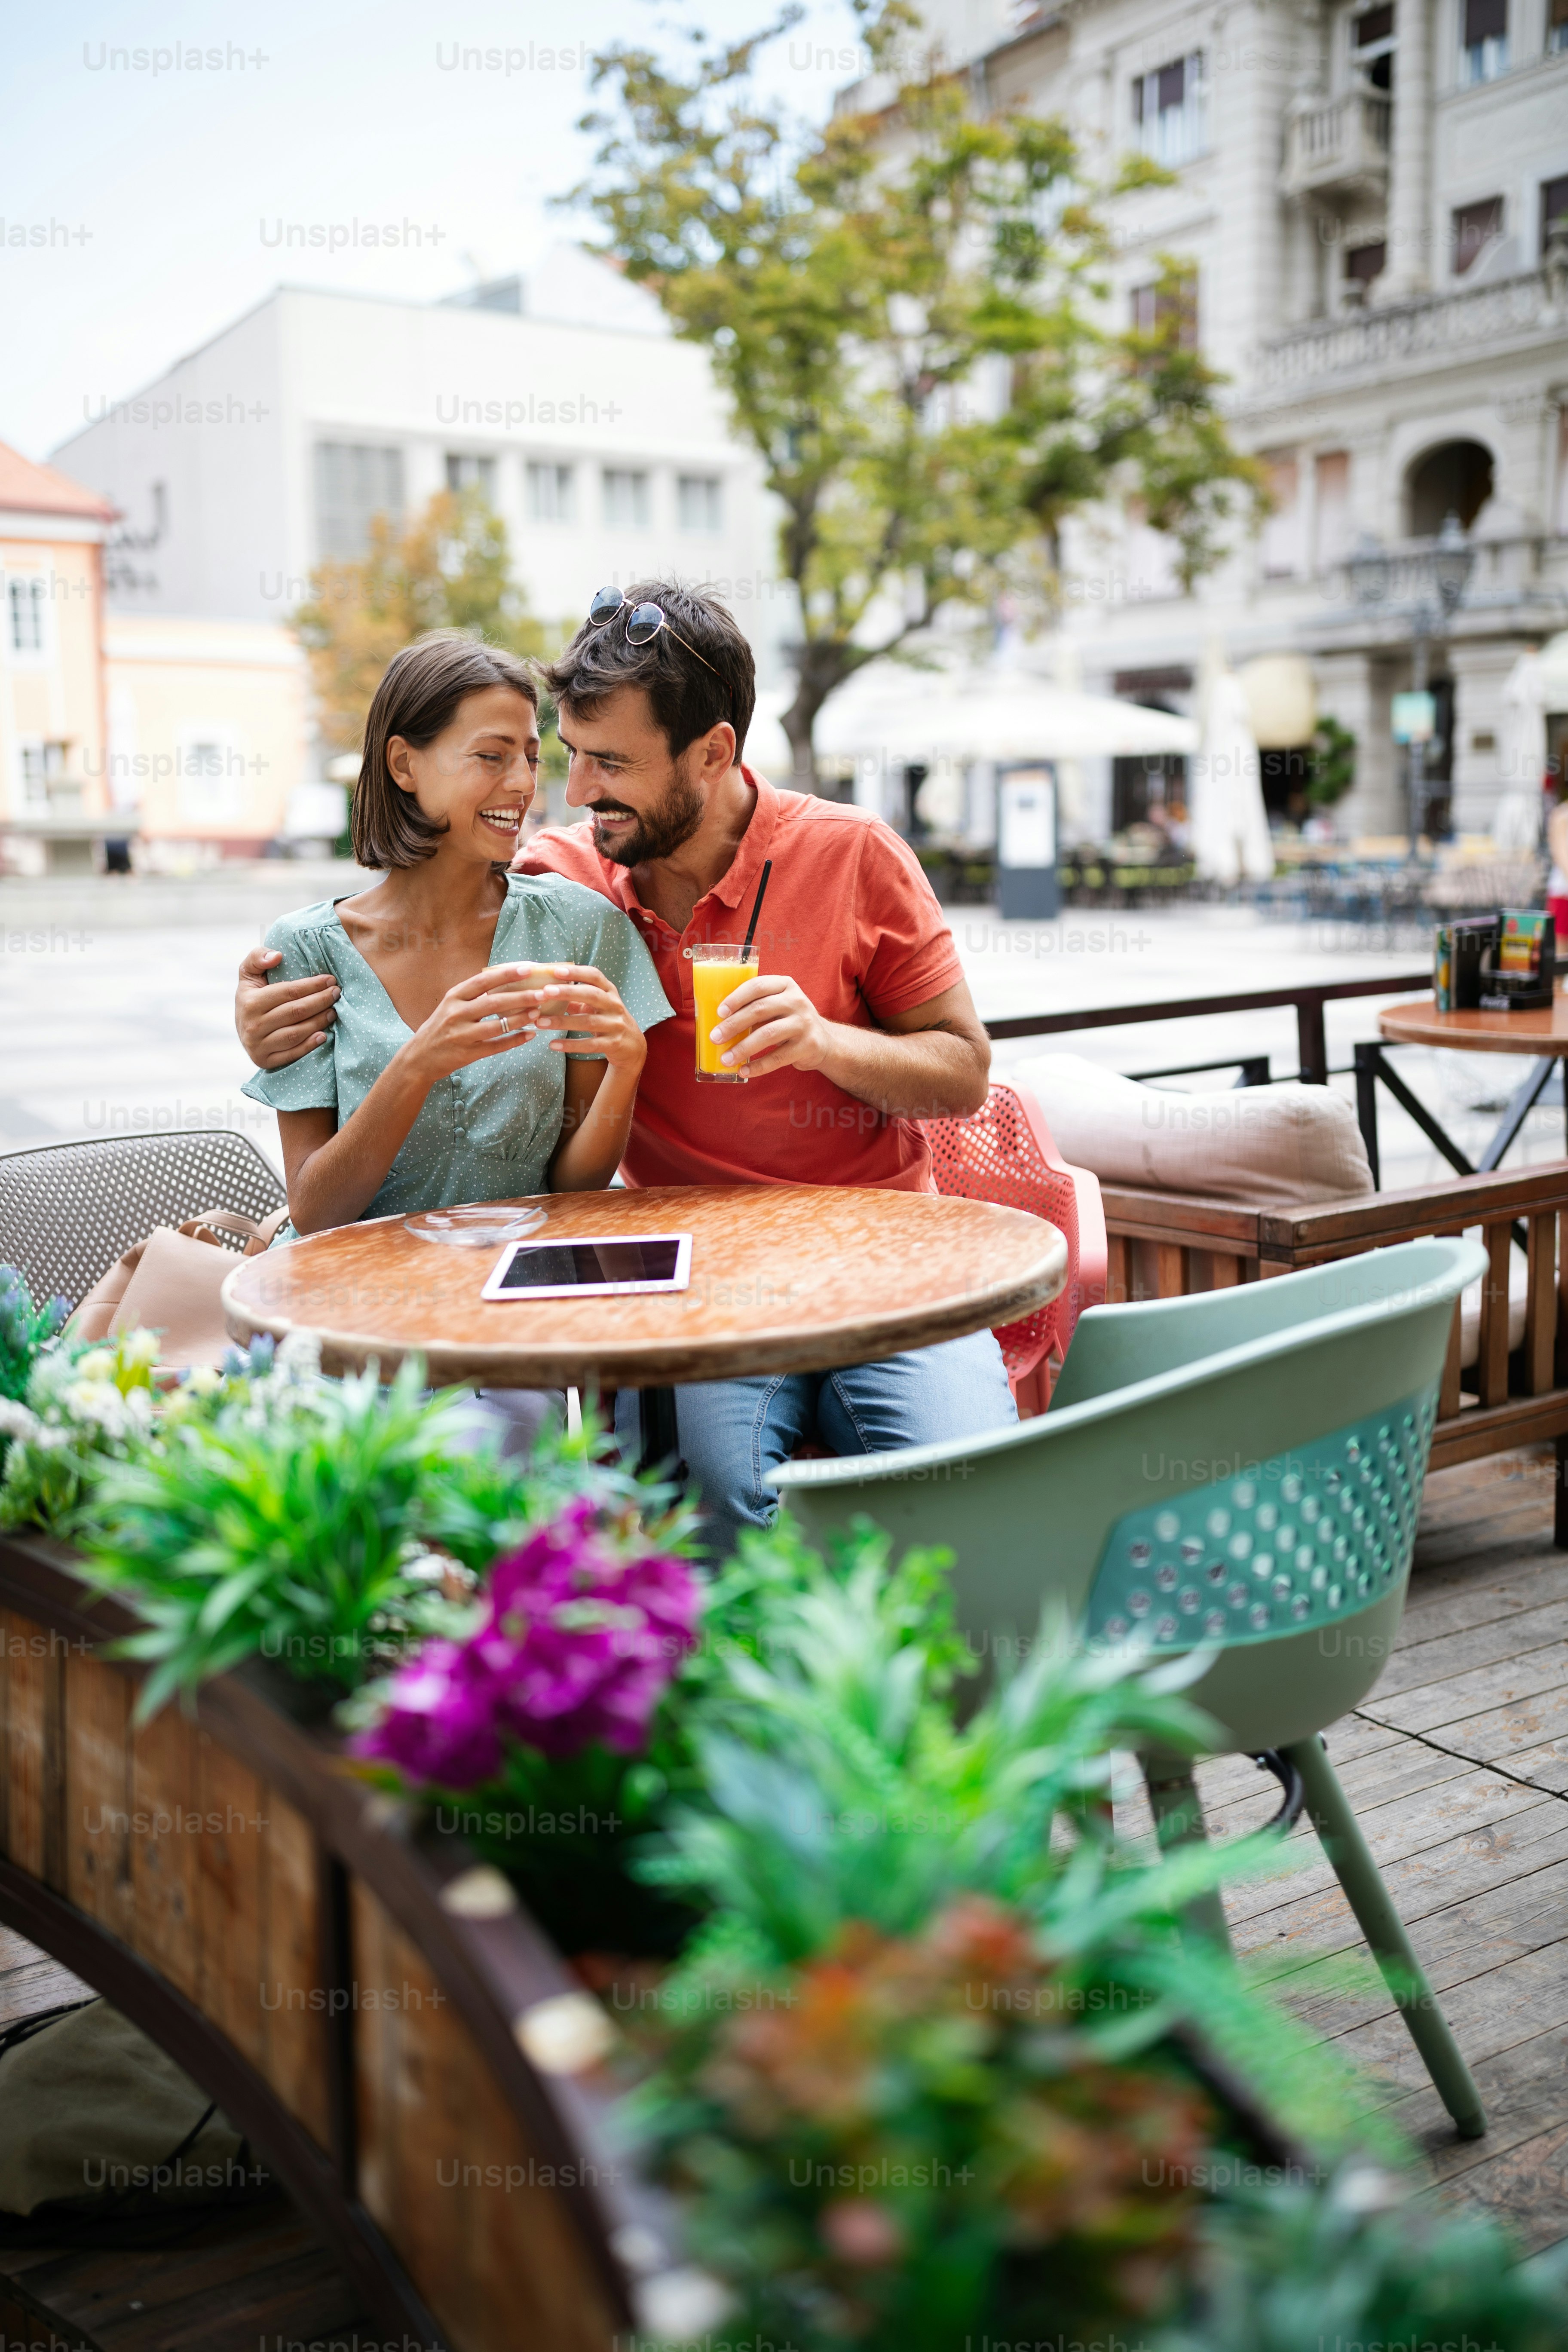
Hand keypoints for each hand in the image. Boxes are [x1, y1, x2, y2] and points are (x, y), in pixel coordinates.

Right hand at [236, 946, 339, 1067]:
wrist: (242, 1028)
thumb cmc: (252, 997)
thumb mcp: (248, 974)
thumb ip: (258, 957)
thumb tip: (277, 956)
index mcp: (250, 1002)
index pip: (288, 992)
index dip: (312, 985)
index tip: (330, 980)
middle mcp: (253, 1025)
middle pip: (296, 1012)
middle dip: (320, 1000)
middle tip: (336, 993)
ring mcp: (258, 1045)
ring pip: (296, 1033)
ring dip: (319, 1021)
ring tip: (333, 1011)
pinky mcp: (264, 1061)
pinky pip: (292, 1053)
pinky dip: (310, 1045)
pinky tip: (324, 1035)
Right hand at [403, 965, 552, 1082]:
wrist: (420, 1057)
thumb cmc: (441, 1027)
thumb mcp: (451, 1005)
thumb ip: (473, 995)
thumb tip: (505, 980)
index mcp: (454, 997)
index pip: (483, 981)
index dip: (506, 974)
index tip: (527, 968)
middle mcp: (457, 1014)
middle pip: (494, 1002)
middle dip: (522, 997)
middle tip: (543, 993)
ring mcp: (462, 1035)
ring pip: (498, 1025)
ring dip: (521, 1019)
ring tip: (538, 1013)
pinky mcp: (468, 1053)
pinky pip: (496, 1046)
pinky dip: (515, 1040)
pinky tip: (529, 1035)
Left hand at [533, 966, 646, 1072]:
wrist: (632, 1045)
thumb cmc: (608, 1019)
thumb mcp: (596, 1005)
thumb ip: (576, 998)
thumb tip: (547, 990)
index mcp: (609, 991)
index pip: (594, 976)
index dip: (576, 972)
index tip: (555, 970)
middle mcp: (614, 1005)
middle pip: (591, 995)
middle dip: (567, 992)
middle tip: (545, 992)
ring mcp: (615, 1025)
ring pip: (588, 1021)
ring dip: (562, 1022)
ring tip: (540, 1022)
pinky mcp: (613, 1044)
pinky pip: (590, 1044)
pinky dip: (571, 1045)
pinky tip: (553, 1044)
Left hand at [708, 973, 829, 1077]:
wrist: (824, 1040)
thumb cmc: (788, 1020)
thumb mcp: (777, 1005)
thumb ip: (755, 1006)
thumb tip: (719, 1022)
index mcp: (785, 985)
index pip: (757, 986)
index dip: (736, 998)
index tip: (719, 1012)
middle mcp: (797, 1001)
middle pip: (760, 1010)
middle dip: (733, 1025)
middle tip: (715, 1038)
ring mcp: (804, 1023)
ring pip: (768, 1034)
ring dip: (743, 1048)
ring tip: (726, 1059)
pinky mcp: (808, 1045)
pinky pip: (778, 1057)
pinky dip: (759, 1066)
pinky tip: (744, 1071)